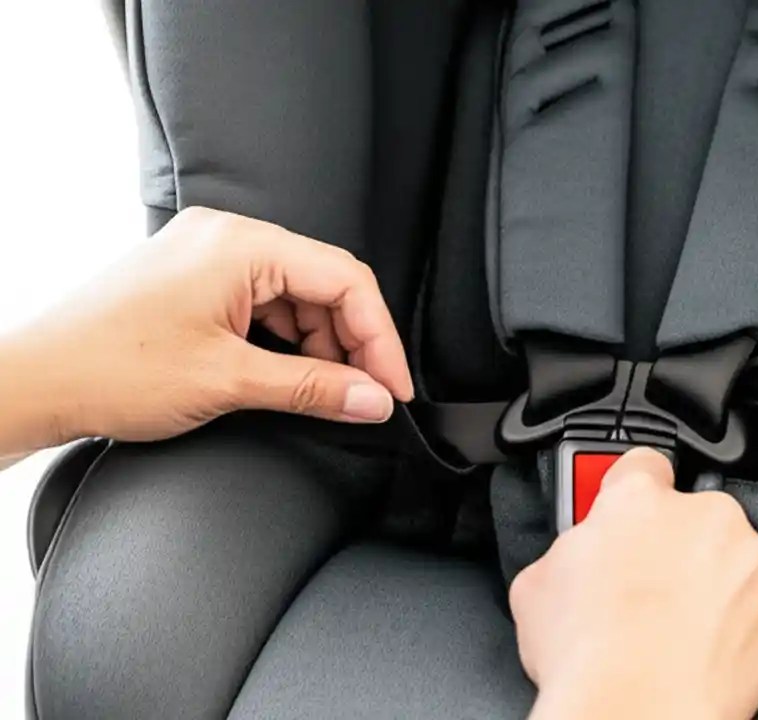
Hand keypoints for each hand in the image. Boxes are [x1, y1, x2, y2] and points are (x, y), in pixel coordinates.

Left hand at [0, 207, 412, 455]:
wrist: (33, 381)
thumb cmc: (109, 369)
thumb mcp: (228, 380)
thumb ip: (313, 388)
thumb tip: (372, 399)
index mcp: (241, 244)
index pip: (344, 279)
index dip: (380, 337)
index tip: (393, 386)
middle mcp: (228, 238)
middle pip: (325, 285)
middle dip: (352, 344)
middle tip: (367, 397)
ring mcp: (210, 256)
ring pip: (297, 297)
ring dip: (320, 347)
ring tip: (326, 394)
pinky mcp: (196, 280)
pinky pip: (265, 303)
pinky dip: (287, 342)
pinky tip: (291, 376)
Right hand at [510, 449, 757, 719]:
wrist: (638, 714)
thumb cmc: (589, 660)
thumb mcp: (536, 585)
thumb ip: (568, 550)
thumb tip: (574, 558)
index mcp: (638, 499)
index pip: (642, 465)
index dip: (632, 490)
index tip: (631, 513)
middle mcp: (702, 515)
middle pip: (692, 513)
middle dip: (674, 544)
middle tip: (648, 591)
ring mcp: (749, 556)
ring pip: (732, 553)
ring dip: (713, 578)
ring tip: (678, 628)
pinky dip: (744, 616)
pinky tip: (706, 646)